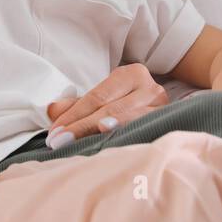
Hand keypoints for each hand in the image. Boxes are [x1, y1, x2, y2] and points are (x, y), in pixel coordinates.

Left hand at [45, 63, 168, 144]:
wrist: (160, 111)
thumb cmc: (127, 106)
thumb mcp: (102, 102)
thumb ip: (77, 106)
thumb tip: (51, 110)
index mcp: (132, 74)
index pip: (97, 97)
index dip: (73, 115)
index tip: (54, 132)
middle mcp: (151, 88)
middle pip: (111, 108)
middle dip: (81, 127)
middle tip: (59, 142)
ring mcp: (163, 108)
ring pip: (130, 121)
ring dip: (104, 133)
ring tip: (82, 141)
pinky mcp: (170, 126)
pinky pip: (146, 133)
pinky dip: (128, 139)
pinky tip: (115, 147)